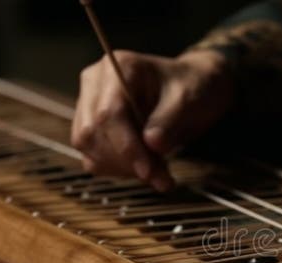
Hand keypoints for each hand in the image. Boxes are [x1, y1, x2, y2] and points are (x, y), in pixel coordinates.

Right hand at [71, 49, 232, 190]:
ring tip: (157, 172)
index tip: (148, 171)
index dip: (126, 146)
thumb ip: (169, 120)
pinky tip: (144, 168)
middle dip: (125, 162)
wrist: (193, 87)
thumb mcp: (189, 99)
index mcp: (119, 67)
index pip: (108, 113)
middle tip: (160, 178)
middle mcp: (96, 83)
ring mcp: (90, 104)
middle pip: (92, 132)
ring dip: (121, 168)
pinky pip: (92, 156)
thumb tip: (152, 145)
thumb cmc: (192, 87)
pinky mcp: (93, 127)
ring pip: (88, 147)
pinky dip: (117, 169)